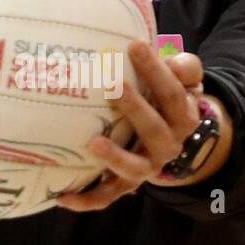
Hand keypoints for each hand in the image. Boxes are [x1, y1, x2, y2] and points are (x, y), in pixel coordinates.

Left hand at [54, 39, 226, 211]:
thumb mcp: (182, 81)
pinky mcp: (124, 185)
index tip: (134, 45)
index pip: (172, 93)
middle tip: (112, 85)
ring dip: (115, 158)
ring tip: (94, 143)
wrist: (172, 141)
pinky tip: (62, 197)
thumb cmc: (165, 99)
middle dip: (134, 107)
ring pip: (134, 168)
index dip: (156, 70)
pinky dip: (86, 200)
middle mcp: (168, 146)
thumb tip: (174, 59)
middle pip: (154, 129)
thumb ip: (183, 68)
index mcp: (183, 117)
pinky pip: (106, 196)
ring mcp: (146, 168)